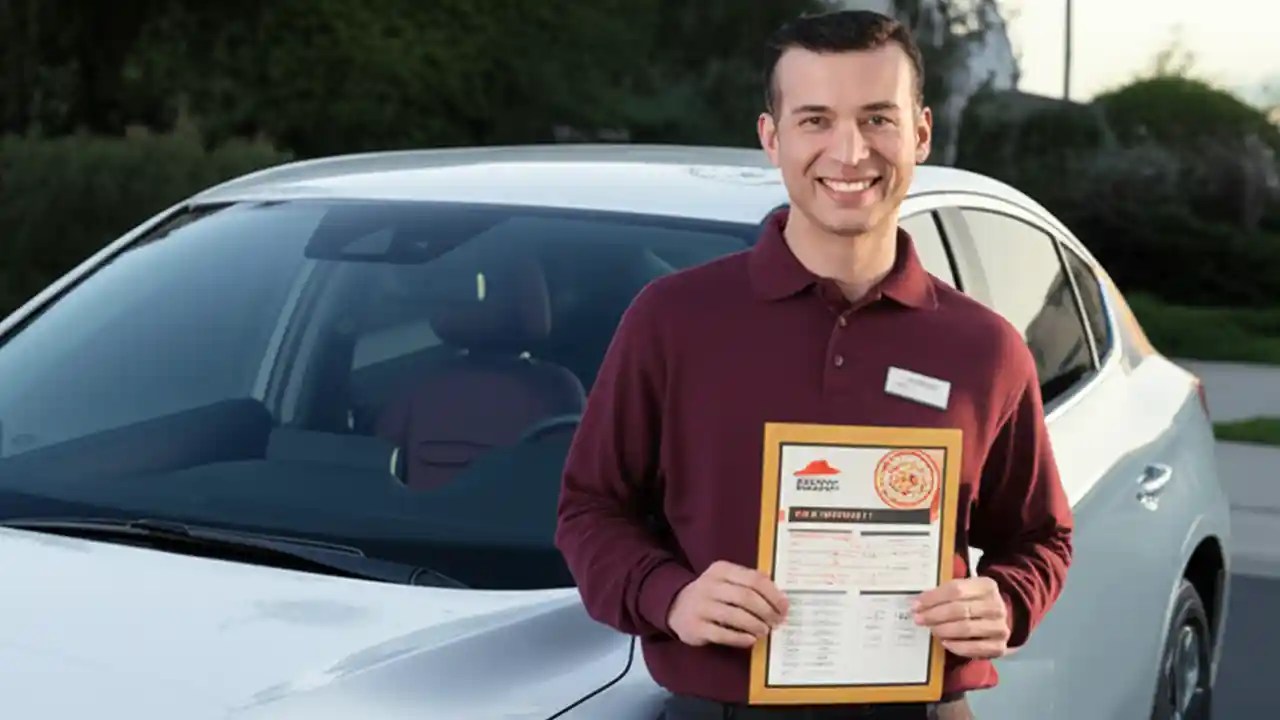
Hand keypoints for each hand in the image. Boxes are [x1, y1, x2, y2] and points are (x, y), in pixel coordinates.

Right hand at [667, 560, 789, 647]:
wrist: (675, 605)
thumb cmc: (711, 594)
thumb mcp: (726, 579)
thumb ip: (750, 582)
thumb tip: (780, 597)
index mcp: (721, 570)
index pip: (754, 579)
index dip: (773, 594)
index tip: (784, 607)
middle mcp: (709, 585)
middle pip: (746, 597)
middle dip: (767, 612)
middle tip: (777, 622)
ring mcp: (701, 607)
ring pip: (735, 616)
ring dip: (755, 625)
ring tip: (765, 631)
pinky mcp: (696, 627)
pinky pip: (723, 634)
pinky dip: (740, 638)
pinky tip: (750, 640)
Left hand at [912, 576, 1010, 658]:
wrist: (998, 620)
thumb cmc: (974, 603)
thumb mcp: (965, 590)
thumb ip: (945, 593)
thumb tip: (918, 602)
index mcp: (986, 586)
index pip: (956, 589)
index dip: (933, 598)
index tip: (916, 605)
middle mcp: (997, 606)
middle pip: (960, 610)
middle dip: (935, 615)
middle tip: (919, 619)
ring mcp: (1000, 627)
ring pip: (966, 628)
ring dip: (943, 630)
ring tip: (931, 629)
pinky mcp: (1000, 647)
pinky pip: (975, 648)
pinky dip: (957, 646)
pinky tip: (945, 642)